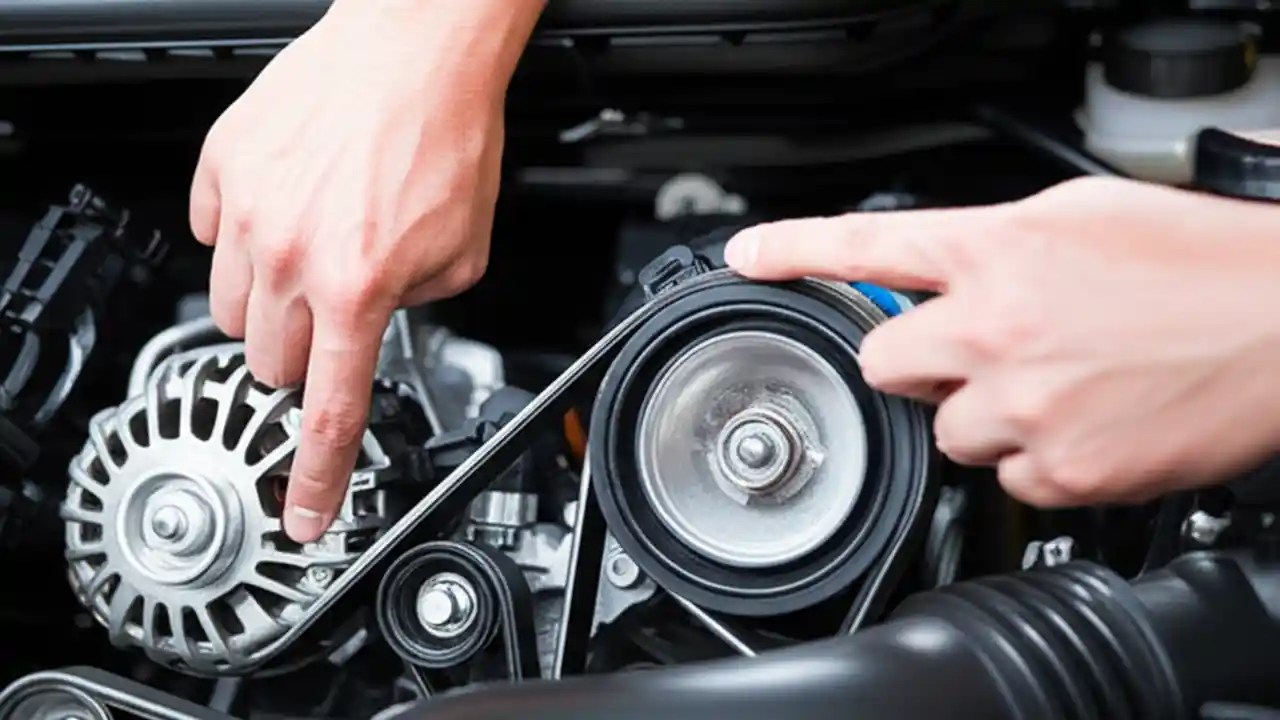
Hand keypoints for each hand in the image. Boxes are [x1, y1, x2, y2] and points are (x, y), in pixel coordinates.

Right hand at [189, 0, 543, 540]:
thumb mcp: (464, 252)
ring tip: (315, 252)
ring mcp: (246, 211)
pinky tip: (288, 207)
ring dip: (270, 303)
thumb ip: (418, 309)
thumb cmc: (447, 132)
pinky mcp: (222, 166)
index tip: (304, 515)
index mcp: (359, 289)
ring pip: (230, 307)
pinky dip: (244, 236)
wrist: (418, 43)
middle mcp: (292, 257)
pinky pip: (210, 232)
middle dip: (304, 357)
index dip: (314, 479)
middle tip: (335, 316)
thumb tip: (385, 325)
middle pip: (269, 364)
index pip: (328, 414)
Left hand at [724, 177, 1279, 506]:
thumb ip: (994, 243)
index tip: (749, 258)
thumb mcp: (1081, 216)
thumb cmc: (1199, 264)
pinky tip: (1084, 425)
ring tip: (1054, 386)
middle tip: (978, 350)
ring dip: (982, 413)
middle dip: (917, 361)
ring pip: (944, 429)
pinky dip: (1037, 459)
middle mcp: (998, 325)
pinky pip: (1006, 478)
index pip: (867, 246)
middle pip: (885, 361)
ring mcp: (1025, 403)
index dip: (793, 251)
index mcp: (1001, 248)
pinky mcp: (1060, 468)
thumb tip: (946, 265)